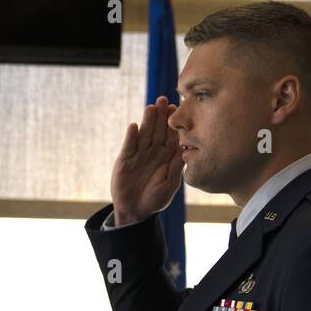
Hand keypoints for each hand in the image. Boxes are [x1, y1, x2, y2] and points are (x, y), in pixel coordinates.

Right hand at [110, 95, 184, 226]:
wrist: (135, 211)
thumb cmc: (155, 199)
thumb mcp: (170, 185)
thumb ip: (176, 167)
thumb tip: (184, 150)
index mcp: (166, 155)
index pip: (171, 135)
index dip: (174, 123)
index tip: (178, 110)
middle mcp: (153, 151)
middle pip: (158, 130)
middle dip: (161, 116)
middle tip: (164, 100)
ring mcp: (139, 154)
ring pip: (144, 134)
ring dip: (147, 121)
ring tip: (150, 108)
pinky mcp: (125, 159)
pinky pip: (129, 145)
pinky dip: (131, 136)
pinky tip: (133, 126)